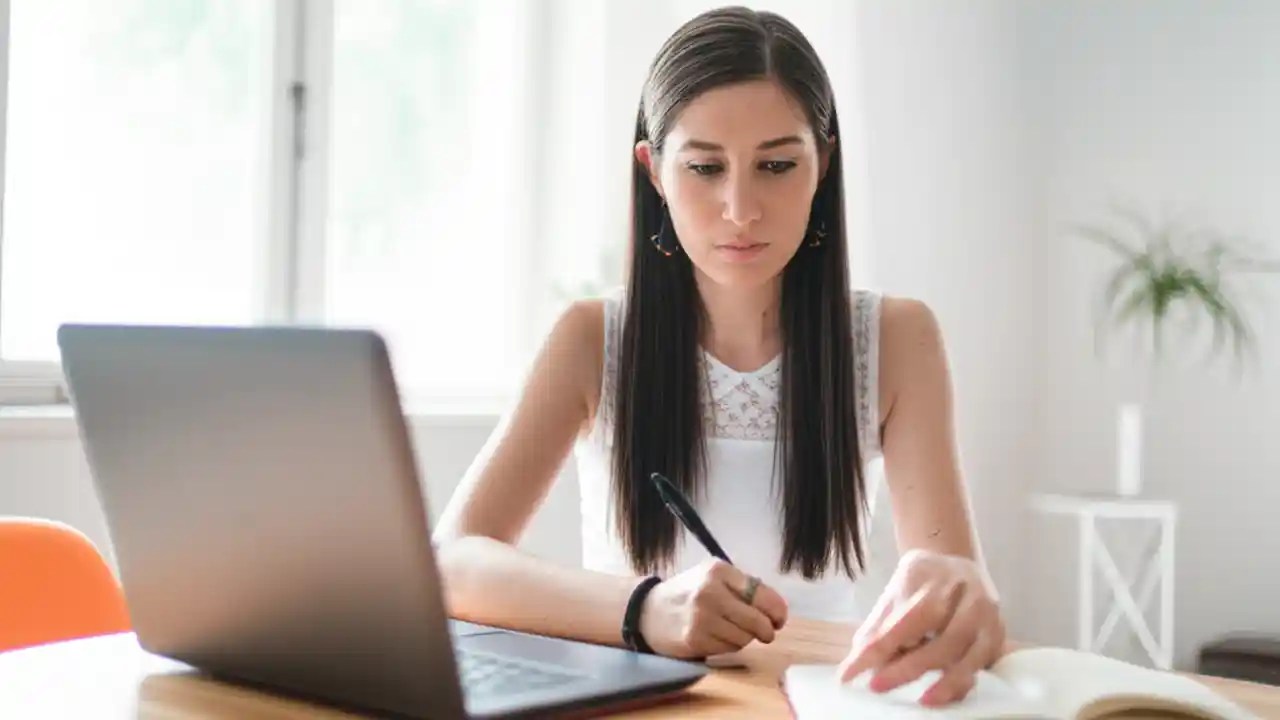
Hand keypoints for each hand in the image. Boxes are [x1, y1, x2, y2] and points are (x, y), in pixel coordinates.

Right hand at [639, 559, 787, 658]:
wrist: (649, 611)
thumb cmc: (688, 593)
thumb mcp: (712, 577)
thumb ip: (742, 587)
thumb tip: (776, 609)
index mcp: (718, 570)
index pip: (762, 594)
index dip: (777, 611)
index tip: (779, 619)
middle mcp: (709, 591)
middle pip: (757, 620)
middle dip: (767, 630)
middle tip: (767, 632)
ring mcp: (701, 617)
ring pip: (745, 637)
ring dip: (746, 638)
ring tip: (733, 630)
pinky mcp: (694, 639)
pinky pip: (729, 649)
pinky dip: (729, 646)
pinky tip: (717, 637)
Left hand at [837, 549, 1004, 705]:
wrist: (956, 560)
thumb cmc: (921, 580)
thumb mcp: (896, 589)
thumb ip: (880, 622)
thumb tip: (861, 656)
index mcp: (936, 581)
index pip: (906, 620)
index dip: (878, 648)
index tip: (850, 672)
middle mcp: (968, 598)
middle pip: (942, 640)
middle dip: (909, 667)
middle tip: (878, 685)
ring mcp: (988, 618)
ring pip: (970, 656)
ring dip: (946, 683)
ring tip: (923, 700)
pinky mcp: (997, 637)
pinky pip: (981, 665)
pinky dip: (962, 683)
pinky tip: (942, 695)